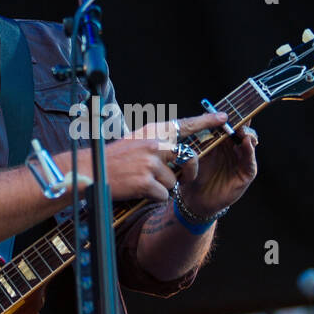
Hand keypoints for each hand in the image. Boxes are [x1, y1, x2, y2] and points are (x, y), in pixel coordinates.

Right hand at [100, 112, 228, 202]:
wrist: (90, 173)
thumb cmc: (112, 160)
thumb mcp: (135, 142)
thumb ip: (156, 143)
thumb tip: (177, 152)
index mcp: (152, 131)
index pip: (185, 124)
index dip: (206, 121)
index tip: (224, 117)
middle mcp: (154, 144)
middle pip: (186, 158)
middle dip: (185, 172)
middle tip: (176, 177)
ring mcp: (150, 163)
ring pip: (173, 181)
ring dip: (161, 187)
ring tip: (141, 182)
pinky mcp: (146, 182)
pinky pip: (163, 194)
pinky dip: (153, 197)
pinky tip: (138, 191)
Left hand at [173, 116, 258, 216]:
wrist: (195, 198)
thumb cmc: (195, 174)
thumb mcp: (196, 152)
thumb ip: (202, 135)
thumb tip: (205, 113)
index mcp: (222, 140)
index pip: (231, 123)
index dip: (234, 113)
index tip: (233, 103)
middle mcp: (234, 147)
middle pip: (243, 129)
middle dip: (243, 121)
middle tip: (238, 114)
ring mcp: (242, 160)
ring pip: (250, 142)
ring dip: (247, 134)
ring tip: (241, 129)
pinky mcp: (246, 173)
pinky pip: (250, 160)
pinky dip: (249, 151)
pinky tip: (246, 143)